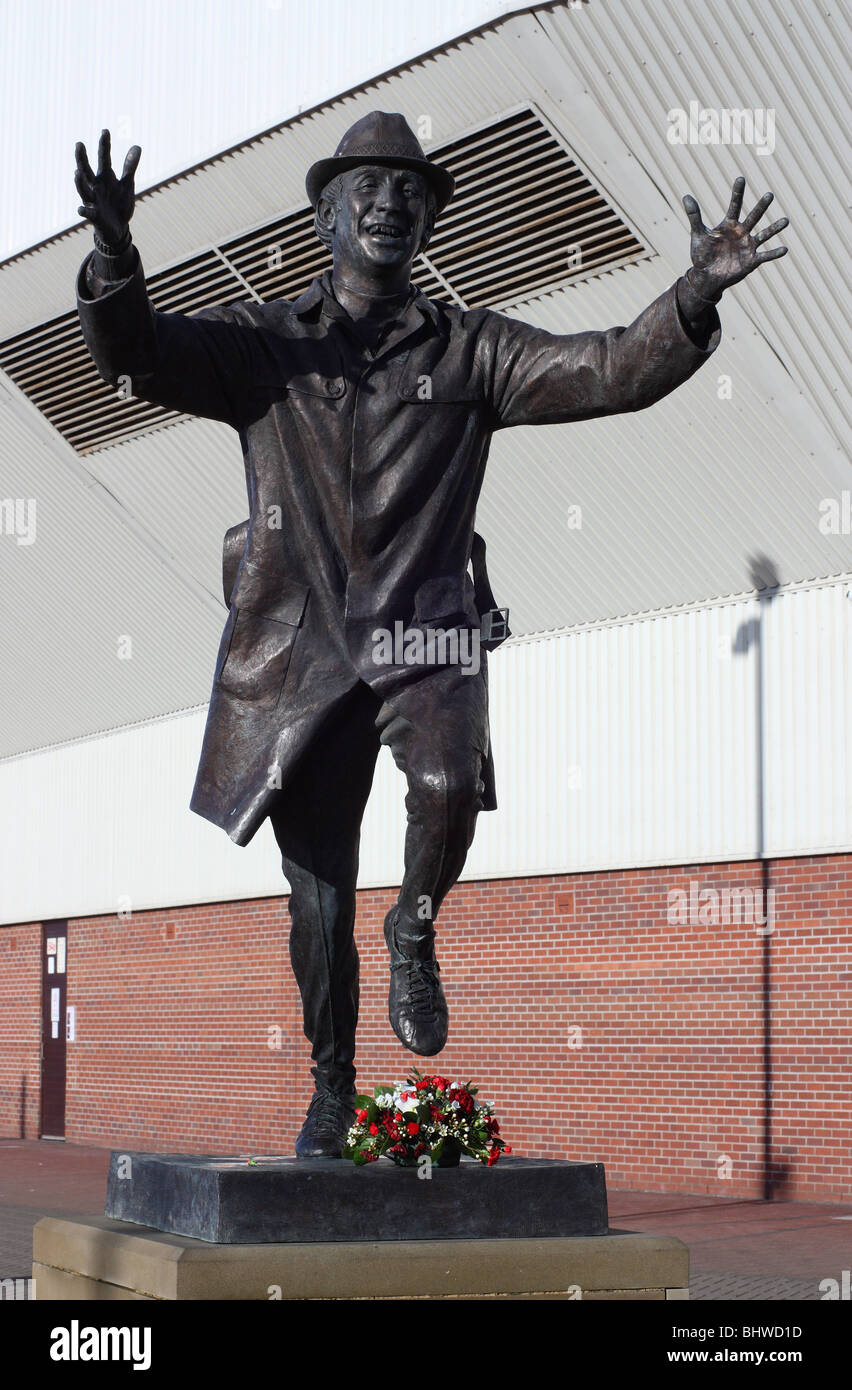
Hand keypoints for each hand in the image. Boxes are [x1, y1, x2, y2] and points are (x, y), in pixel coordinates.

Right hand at [75, 129, 140, 247]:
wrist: (118, 229)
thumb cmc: (119, 204)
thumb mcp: (126, 184)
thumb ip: (129, 166)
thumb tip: (137, 146)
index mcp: (105, 177)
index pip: (104, 158)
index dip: (104, 145)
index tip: (105, 131)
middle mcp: (96, 186)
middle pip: (86, 170)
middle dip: (82, 159)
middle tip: (79, 144)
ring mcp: (94, 201)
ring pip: (83, 190)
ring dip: (79, 182)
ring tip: (76, 172)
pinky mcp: (95, 217)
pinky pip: (88, 213)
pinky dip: (84, 211)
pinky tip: (81, 209)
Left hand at [682, 176, 787, 299]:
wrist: (706, 277)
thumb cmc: (703, 255)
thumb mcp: (698, 235)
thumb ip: (694, 216)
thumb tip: (686, 196)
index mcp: (729, 225)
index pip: (734, 205)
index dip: (737, 193)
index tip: (740, 178)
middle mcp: (741, 232)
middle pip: (753, 217)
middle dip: (761, 207)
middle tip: (769, 194)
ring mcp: (748, 246)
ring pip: (764, 234)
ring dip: (774, 228)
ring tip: (785, 221)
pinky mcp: (751, 261)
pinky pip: (765, 256)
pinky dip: (774, 253)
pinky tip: (785, 249)